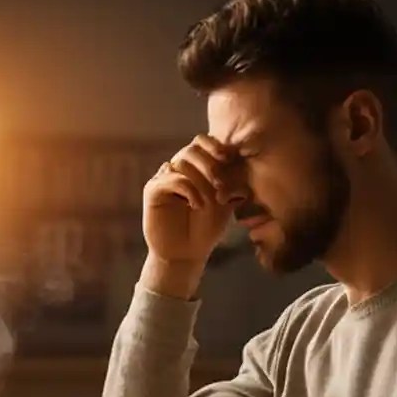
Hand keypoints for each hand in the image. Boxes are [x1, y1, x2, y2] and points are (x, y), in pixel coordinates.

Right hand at [140, 136, 244, 296]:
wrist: (186, 254)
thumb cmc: (206, 228)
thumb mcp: (225, 203)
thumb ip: (233, 182)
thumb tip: (243, 159)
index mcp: (195, 167)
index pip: (202, 142)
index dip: (215, 146)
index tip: (229, 159)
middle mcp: (178, 169)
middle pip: (192, 149)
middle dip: (210, 165)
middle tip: (221, 185)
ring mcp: (164, 178)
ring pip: (182, 161)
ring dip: (201, 181)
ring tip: (210, 202)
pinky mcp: (153, 190)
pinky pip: (172, 178)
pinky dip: (189, 190)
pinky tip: (197, 205)